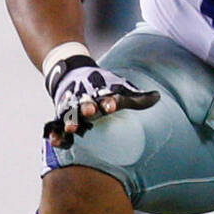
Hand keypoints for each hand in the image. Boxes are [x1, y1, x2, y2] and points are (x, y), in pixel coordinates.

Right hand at [43, 57, 159, 149]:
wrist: (72, 72)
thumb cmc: (103, 86)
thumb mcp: (121, 89)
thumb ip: (138, 98)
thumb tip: (158, 97)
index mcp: (102, 94)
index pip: (107, 98)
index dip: (110, 102)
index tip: (111, 106)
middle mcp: (86, 100)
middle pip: (86, 104)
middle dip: (87, 107)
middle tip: (89, 110)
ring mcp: (72, 108)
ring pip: (70, 115)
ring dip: (71, 120)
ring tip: (70, 128)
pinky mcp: (61, 116)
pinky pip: (56, 126)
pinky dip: (55, 133)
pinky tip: (55, 141)